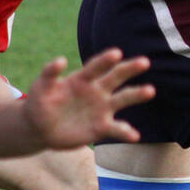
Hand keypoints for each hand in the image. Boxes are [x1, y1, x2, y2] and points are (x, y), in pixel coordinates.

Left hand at [25, 49, 154, 147]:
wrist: (40, 128)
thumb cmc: (40, 102)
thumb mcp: (40, 87)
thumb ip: (49, 73)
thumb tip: (60, 60)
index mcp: (82, 79)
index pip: (96, 67)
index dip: (105, 60)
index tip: (117, 53)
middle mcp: (97, 91)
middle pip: (116, 77)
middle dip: (130, 69)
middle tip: (144, 62)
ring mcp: (101, 109)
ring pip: (123, 99)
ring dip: (137, 94)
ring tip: (149, 90)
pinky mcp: (101, 127)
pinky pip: (117, 129)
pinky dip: (126, 132)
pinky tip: (135, 135)